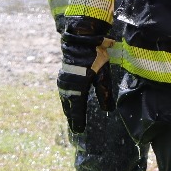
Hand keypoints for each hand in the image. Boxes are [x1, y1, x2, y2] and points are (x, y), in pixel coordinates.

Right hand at [57, 18, 112, 133]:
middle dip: (72, 118)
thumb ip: (104, 93)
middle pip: (69, 107)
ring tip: (71, 119)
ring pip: (65, 100)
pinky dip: (66, 101)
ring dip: (68, 110)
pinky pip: (64, 93)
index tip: (79, 130)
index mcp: (78, 88)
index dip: (78, 120)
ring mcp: (63, 80)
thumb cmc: (95, 56)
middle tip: (75, 129)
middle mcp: (67, 86)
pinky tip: (68, 103)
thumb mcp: (103, 75)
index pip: (77, 109)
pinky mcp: (63, 75)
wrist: (80, 40)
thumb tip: (107, 110)